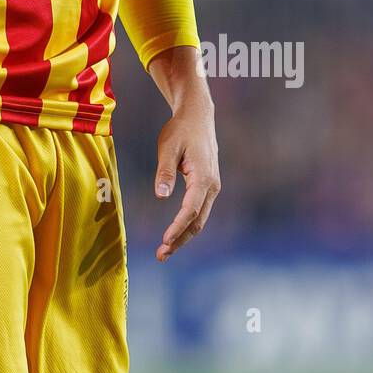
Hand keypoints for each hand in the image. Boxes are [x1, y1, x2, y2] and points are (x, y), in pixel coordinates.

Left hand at [153, 94, 220, 261]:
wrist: (198, 117)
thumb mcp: (168, 146)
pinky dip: (187, 225)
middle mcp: (212, 186)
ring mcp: (212, 188)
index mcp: (203, 177)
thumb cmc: (180, 130)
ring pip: (199, 219)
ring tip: (164, 251)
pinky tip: (174, 234)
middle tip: (161, 255)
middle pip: (197, 221)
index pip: (190, 209)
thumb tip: (161, 196)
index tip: (165, 241)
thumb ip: (164, 171)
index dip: (178, 227)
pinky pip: (198, 211)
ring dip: (183, 236)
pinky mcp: (207, 187)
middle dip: (180, 240)